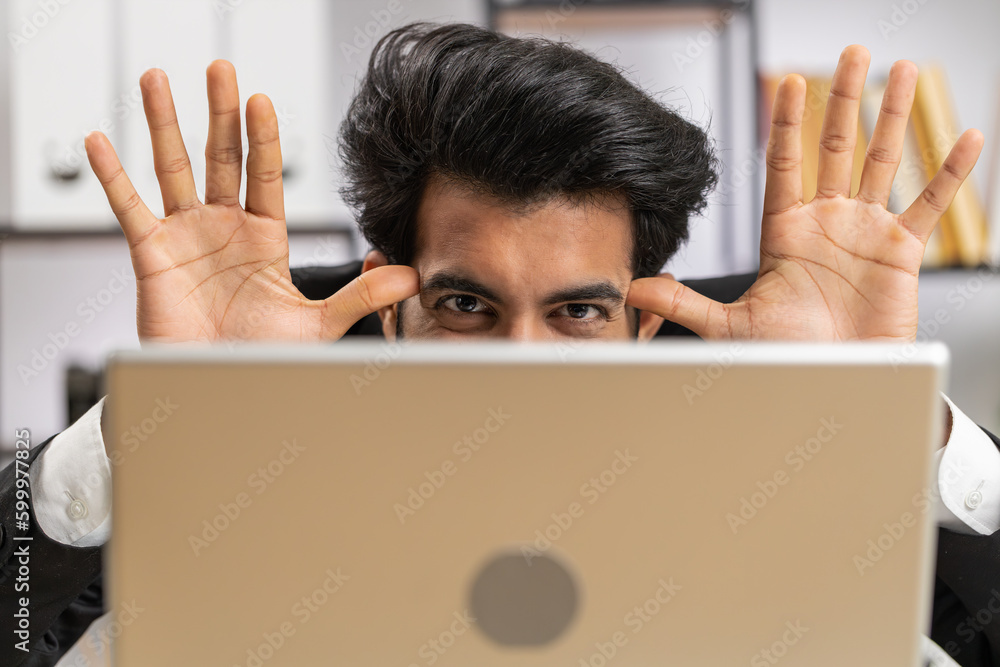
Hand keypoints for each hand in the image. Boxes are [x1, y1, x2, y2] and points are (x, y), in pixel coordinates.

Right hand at [85, 60, 416, 342]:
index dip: (263, 139)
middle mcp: (224, 227)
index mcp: (264, 237)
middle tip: (219, 70)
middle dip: (220, 113)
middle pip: (221, 158)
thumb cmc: (261, 358)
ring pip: (173, 169)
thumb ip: (361, 295)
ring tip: (157, 79)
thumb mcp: (317, 324)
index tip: (261, 101)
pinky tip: (100, 142)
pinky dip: (112, 176)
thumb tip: (410, 276)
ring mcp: (186, 236)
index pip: (265, 176)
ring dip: (164, 124)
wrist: (216, 390)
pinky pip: (127, 208)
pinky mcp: (150, 254)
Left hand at [627, 46, 983, 340]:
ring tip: (903, 70)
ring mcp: (866, 231)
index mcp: (784, 231)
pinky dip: (949, 172)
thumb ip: (683, 302)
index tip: (786, 82)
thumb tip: (634, 287)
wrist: (833, 382)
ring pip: (882, 160)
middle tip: (851, 52)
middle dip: (841, 99)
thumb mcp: (730, 323)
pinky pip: (930, 202)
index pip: (782, 163)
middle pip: (835, 147)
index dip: (785, 123)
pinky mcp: (901, 250)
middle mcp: (826, 222)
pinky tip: (966, 138)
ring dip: (892, 116)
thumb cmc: (786, 355)